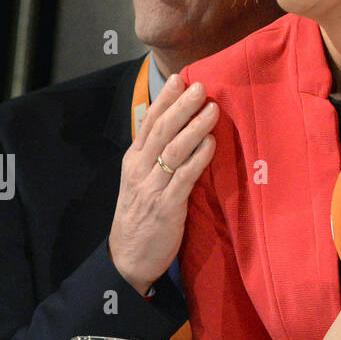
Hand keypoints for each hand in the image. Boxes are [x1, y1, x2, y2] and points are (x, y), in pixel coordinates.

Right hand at [108, 74, 217, 295]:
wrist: (128, 260)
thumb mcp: (141, 180)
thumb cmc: (141, 216)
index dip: (164, 100)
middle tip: (200, 86)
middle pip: (161, 131)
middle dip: (181, 106)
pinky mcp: (167, 208)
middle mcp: (140, 171)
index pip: (148, 123)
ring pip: (173, 150)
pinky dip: (199, 159)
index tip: (179, 79)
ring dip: (195, 127)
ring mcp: (152, 189)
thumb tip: (177, 125)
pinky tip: (212, 144)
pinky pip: (184, 178)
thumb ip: (156, 155)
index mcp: (133, 161)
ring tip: (212, 109)